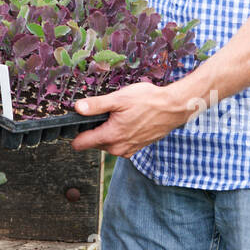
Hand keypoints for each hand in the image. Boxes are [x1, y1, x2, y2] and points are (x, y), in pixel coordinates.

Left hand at [70, 81, 192, 156]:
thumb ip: (96, 105)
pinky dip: (119, 134)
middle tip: (105, 112)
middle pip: (93, 142)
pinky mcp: (136, 148)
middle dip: (95, 129)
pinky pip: (119, 144)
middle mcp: (118, 148)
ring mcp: (128, 150)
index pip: (81, 144)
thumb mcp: (119, 99)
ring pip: (107, 143)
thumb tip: (77, 108)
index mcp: (110, 137)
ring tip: (118, 115)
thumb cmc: (148, 101)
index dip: (76, 132)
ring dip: (108, 131)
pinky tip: (127, 121)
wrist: (173, 108)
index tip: (78, 121)